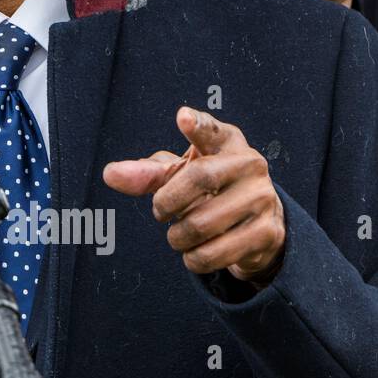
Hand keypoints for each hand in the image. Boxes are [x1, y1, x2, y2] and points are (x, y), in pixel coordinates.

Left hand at [103, 107, 284, 285]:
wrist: (257, 222)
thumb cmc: (209, 188)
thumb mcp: (179, 174)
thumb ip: (146, 173)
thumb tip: (110, 174)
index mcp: (227, 142)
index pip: (212, 131)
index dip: (198, 125)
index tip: (183, 118)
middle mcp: (250, 165)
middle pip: (199, 179)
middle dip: (167, 202)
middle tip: (159, 212)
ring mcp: (263, 199)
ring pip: (202, 223)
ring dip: (177, 237)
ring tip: (178, 235)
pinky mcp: (267, 233)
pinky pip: (215, 253)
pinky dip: (194, 259)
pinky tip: (196, 252)